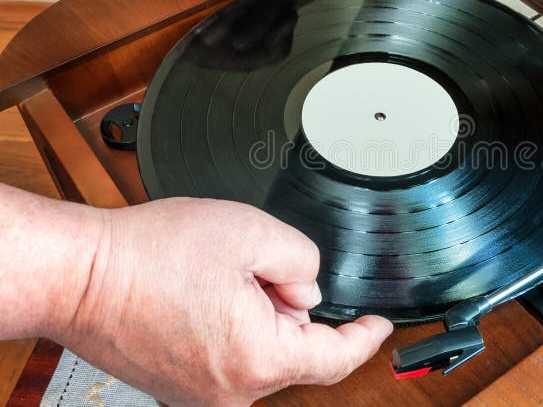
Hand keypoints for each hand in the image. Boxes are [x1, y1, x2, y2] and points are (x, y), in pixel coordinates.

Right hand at [52, 197, 391, 405]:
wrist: (82, 276)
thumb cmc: (150, 256)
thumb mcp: (253, 233)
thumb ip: (304, 262)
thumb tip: (309, 292)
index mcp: (259, 360)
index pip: (336, 358)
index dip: (365, 337)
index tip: (379, 326)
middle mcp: (232, 392)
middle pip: (294, 345)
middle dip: (287, 302)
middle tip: (248, 264)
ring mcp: (202, 395)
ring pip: (262, 347)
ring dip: (255, 311)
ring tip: (210, 279)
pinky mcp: (181, 386)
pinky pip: (230, 355)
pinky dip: (232, 325)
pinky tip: (199, 296)